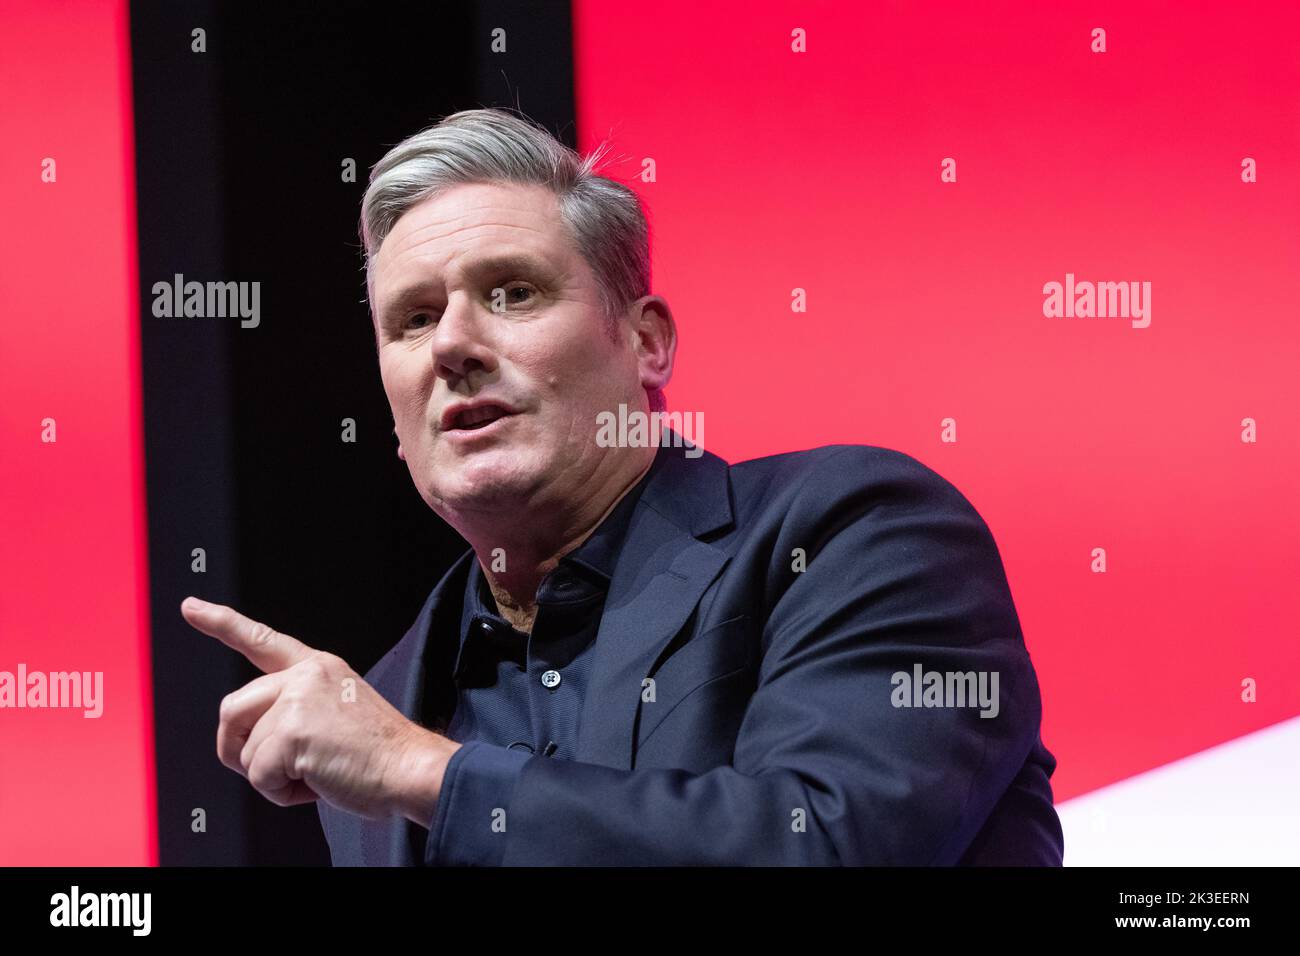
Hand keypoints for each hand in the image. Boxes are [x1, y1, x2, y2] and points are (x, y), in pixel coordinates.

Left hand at [180, 596, 457, 824]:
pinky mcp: (293, 733)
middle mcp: (304, 676)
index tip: (191, 608)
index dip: (221, 623)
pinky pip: (259, 776)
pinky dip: (281, 793)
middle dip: (238, 748)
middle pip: (231, 710)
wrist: (411, 768)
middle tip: (276, 768)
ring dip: (270, 776)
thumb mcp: (336, 712)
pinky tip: (316, 782)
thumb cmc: (380, 752)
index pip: (260, 640)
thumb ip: (295, 710)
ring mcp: (297, 701)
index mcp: (317, 668)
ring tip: (314, 772)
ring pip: (244, 750)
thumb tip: (256, 739)